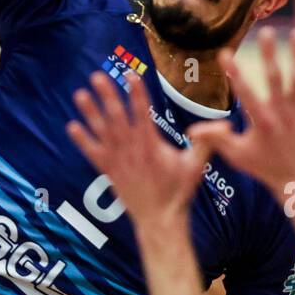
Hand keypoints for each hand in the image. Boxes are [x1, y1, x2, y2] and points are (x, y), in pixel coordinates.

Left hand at [66, 71, 210, 232]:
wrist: (159, 219)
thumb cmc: (178, 191)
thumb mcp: (195, 165)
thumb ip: (206, 143)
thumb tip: (223, 126)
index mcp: (151, 145)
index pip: (142, 112)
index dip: (136, 92)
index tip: (130, 75)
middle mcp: (131, 150)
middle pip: (116, 117)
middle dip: (107, 95)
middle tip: (97, 76)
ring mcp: (117, 160)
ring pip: (101, 131)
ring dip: (90, 112)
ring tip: (80, 94)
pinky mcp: (108, 171)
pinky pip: (92, 153)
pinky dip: (82, 140)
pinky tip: (71, 126)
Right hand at [187, 27, 294, 196]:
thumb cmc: (264, 167)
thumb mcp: (236, 156)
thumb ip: (215, 139)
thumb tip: (191, 129)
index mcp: (262, 124)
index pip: (246, 94)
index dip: (235, 73)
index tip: (224, 54)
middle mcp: (283, 116)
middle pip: (276, 80)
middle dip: (270, 55)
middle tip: (266, 31)